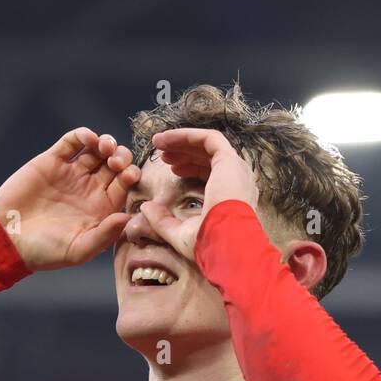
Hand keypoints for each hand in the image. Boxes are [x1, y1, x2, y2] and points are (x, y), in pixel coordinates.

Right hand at [0, 127, 140, 270]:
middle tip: (116, 161)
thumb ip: (105, 235)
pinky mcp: (52, 161)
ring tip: (105, 148)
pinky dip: (83, 135)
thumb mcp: (78, 250)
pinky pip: (72, 142)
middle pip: (116, 163)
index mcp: (100, 209)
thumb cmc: (43, 252)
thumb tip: (128, 216)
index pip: (125, 186)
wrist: (6, 238)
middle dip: (122, 157)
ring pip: (98, 149)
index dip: (131, 175)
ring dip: (108, 143)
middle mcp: (89, 189)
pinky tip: (89, 139)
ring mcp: (71, 173)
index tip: (128, 175)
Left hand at [139, 128, 257, 259]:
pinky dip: (188, 135)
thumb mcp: (178, 233)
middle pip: (207, 157)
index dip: (188, 167)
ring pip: (207, 145)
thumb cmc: (208, 245)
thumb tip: (145, 208)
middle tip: (161, 152)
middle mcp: (235, 180)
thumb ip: (162, 220)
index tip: (170, 167)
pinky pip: (209, 138)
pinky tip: (168, 138)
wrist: (226, 244)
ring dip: (182, 140)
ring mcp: (235, 168)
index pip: (209, 173)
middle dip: (183, 151)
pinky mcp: (230, 160)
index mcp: (229, 196)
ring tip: (159, 142)